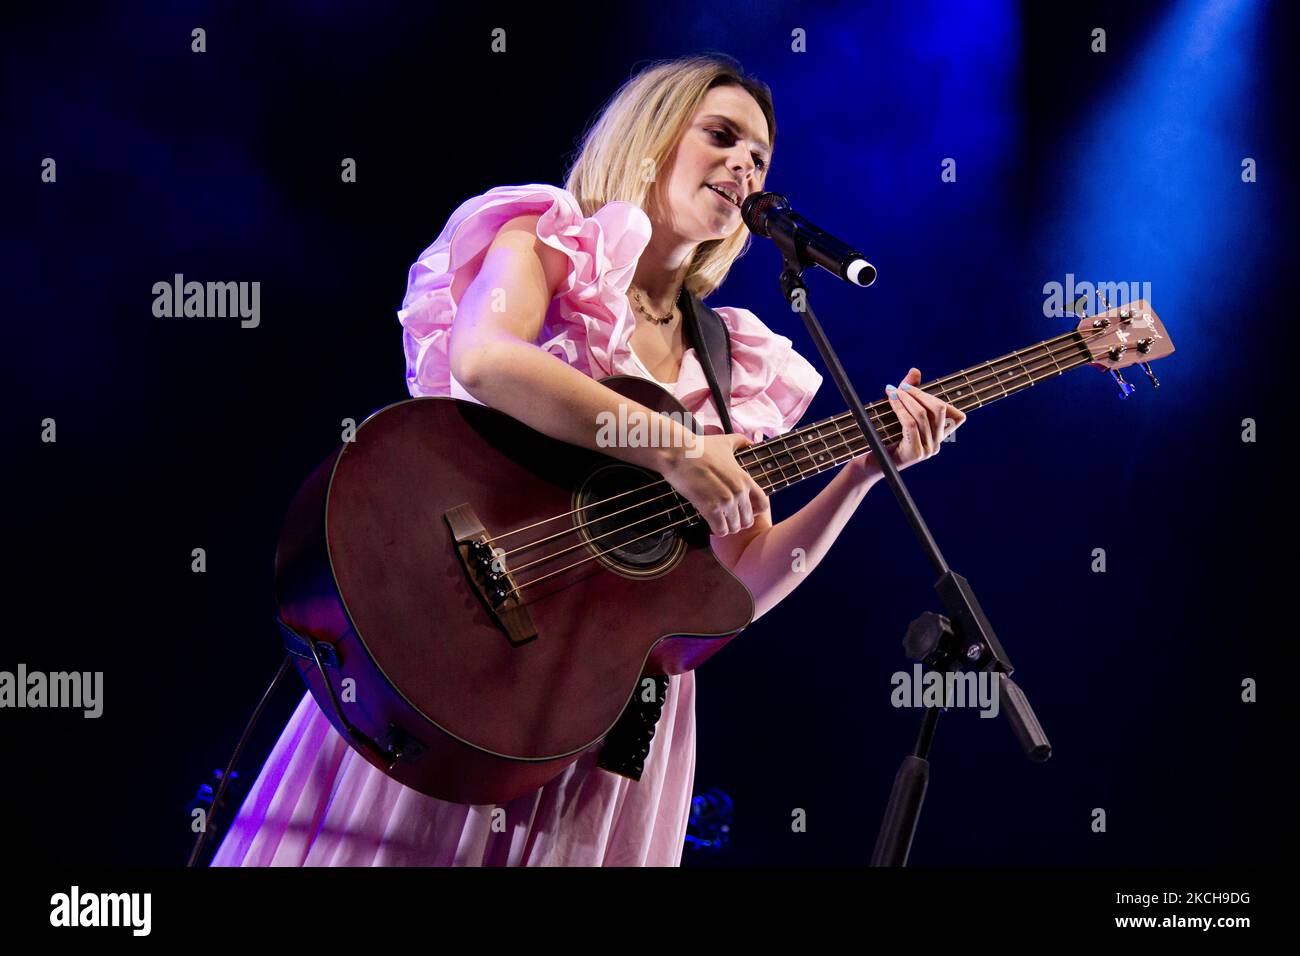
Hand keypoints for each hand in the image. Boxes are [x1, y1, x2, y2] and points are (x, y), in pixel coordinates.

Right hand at [661, 433, 769, 536]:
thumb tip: (751, 440)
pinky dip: (716, 530)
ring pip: (734, 527)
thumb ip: (741, 441)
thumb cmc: (700, 447)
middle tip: (727, 519)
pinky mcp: (710, 508)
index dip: (755, 511)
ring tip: (719, 522)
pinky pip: (720, 530)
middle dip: (738, 522)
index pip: (763, 504)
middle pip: (748, 520)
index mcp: (745, 478)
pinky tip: (711, 525)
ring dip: (727, 527)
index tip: (744, 510)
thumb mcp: (726, 441)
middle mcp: (739, 491)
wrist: (679, 452)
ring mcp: (725, 501)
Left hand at [848, 367, 966, 478]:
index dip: (937, 397)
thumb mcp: (899, 412)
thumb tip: (915, 371)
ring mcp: (927, 450)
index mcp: (938, 436)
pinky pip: (910, 425)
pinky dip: (900, 409)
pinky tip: (891, 401)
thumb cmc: (883, 437)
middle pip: (939, 409)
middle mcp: (937, 444)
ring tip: (892, 391)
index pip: (957, 416)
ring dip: (906, 399)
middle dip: (919, 394)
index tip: (912, 388)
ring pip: (922, 415)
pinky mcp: (914, 454)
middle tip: (901, 387)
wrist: (870, 464)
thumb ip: (909, 392)